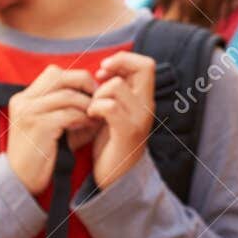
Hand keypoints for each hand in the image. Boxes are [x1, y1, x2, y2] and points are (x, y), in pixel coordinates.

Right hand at [6, 66, 98, 194]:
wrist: (21, 179)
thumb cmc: (43, 154)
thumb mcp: (57, 127)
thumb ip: (73, 111)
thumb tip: (101, 100)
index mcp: (26, 97)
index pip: (54, 73)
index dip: (77, 79)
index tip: (93, 92)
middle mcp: (24, 100)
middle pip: (59, 76)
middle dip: (84, 85)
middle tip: (99, 98)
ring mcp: (28, 112)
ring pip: (67, 95)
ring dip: (86, 104)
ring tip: (95, 115)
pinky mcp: (37, 126)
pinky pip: (67, 114)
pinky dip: (82, 118)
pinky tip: (88, 124)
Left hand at [89, 51, 155, 188]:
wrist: (117, 178)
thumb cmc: (112, 144)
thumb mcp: (116, 112)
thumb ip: (116, 93)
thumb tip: (104, 69)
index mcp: (144, 100)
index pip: (146, 64)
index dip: (125, 59)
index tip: (105, 70)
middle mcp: (147, 106)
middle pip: (143, 67)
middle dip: (116, 64)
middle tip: (98, 76)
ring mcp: (139, 119)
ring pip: (117, 86)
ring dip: (98, 92)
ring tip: (92, 108)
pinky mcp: (127, 132)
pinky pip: (110, 106)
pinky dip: (95, 107)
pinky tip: (90, 117)